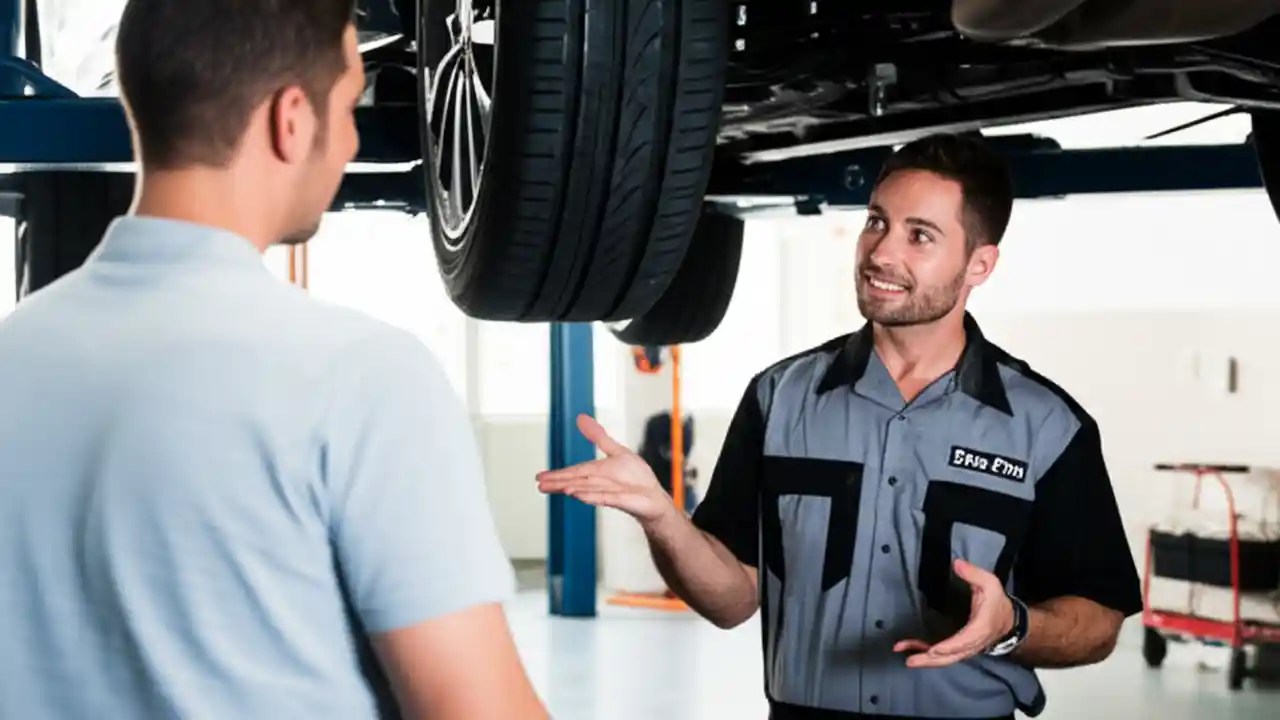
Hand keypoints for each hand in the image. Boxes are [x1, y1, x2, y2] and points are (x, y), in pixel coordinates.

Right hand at [536, 414, 675, 527]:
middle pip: (576, 481)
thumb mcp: (616, 451)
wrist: (653, 498)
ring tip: (560, 489)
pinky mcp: (621, 500)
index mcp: (596, 472)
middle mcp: (599, 483)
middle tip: (541, 486)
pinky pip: (605, 498)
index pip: (573, 472)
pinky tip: (580, 496)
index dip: (557, 474)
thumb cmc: (636, 479)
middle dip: (559, 483)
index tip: (540, 477)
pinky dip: (592, 497)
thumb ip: (597, 437)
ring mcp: (609, 493)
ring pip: (588, 489)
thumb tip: (580, 418)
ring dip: (574, 489)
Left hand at [894, 558, 1013, 668]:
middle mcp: (973, 643)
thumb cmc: (996, 602)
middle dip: (931, 660)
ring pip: (946, 659)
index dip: (949, 646)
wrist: (1008, 622)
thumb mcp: (990, 584)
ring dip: (925, 659)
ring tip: (905, 656)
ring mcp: (966, 648)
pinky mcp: (960, 648)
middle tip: (911, 660)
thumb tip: (957, 564)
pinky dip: (927, 654)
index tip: (934, 649)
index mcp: (981, 628)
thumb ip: (974, 573)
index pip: (965, 640)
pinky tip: (911, 649)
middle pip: (952, 656)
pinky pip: (944, 655)